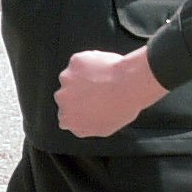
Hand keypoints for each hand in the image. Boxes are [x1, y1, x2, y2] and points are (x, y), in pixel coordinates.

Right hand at [54, 46, 170, 139]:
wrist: (130, 85)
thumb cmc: (121, 108)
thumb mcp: (104, 129)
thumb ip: (85, 128)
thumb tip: (80, 126)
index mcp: (67, 119)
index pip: (65, 117)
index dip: (78, 111)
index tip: (90, 106)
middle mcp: (62, 98)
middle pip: (66, 96)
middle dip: (78, 93)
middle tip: (99, 92)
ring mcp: (67, 78)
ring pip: (72, 77)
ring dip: (83, 78)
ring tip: (104, 80)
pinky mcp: (75, 62)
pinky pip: (80, 62)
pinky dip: (90, 64)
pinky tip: (104, 69)